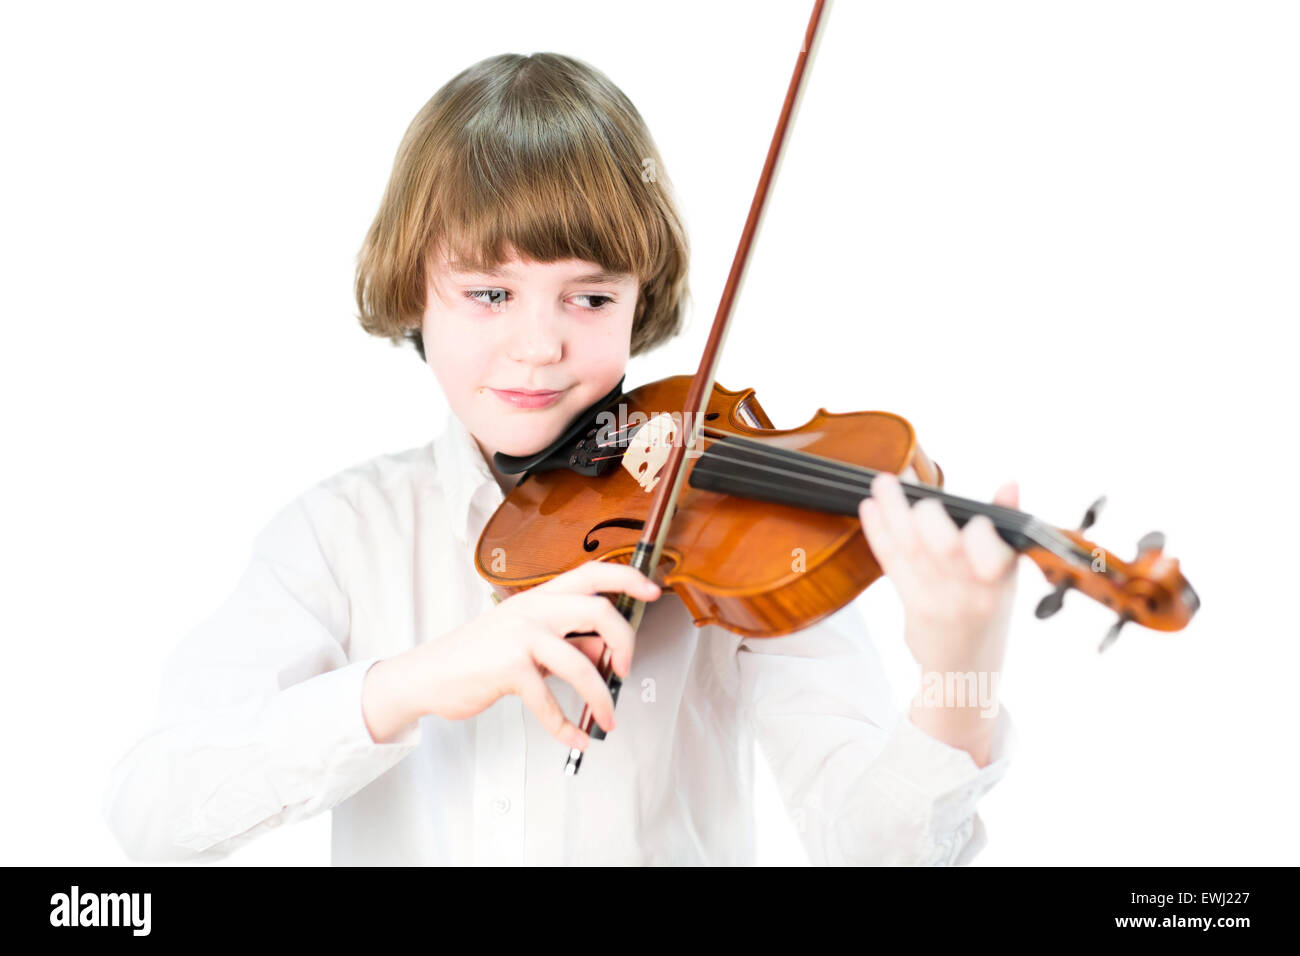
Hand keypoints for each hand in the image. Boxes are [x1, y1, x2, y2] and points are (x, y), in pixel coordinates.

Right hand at [362, 560, 660, 749]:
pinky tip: (575, 736)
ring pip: (581, 663)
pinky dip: (567, 726)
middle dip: (625, 642)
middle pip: (600, 611)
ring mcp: (521, 635)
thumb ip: (568, 640)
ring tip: (606, 717)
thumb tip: (607, 651)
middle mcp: (534, 608)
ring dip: (601, 697)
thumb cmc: (479, 655)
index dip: (628, 578)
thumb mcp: (527, 639)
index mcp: (541, 596)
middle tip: (625, 669)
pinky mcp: (509, 668)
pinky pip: (550, 702)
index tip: (652, 591)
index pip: (593, 573)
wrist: (428, 674)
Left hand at [858, 471, 1018, 680]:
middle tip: (908, 486)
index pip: (987, 546)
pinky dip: (879, 532)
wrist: (967, 674)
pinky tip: (869, 507)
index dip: (973, 526)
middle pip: (943, 546)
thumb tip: (1010, 483)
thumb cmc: (987, 614)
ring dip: (894, 511)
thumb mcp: (1006, 576)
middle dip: (925, 514)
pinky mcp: (914, 607)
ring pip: (913, 548)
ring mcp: (940, 601)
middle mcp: (972, 591)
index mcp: (1001, 577)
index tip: (954, 500)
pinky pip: (893, 564)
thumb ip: (1003, 528)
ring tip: (883, 481)